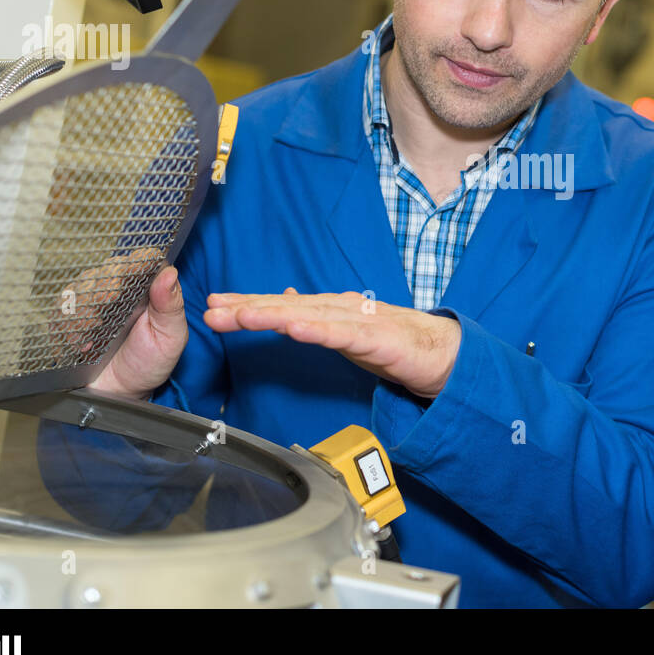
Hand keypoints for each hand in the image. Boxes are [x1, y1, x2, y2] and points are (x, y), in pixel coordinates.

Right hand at [53, 247, 163, 356]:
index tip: (137, 266)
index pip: (141, 263)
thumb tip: (170, 273)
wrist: (121, 393)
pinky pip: (60, 311)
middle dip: (105, 282)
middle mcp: (118, 292)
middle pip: (106, 271)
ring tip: (94, 326)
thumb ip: (171, 306)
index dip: (138, 261)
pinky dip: (69, 324)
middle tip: (108, 298)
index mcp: (146, 291)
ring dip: (85, 304)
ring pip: (80, 287)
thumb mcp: (170, 337)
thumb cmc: (150, 363)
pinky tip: (82, 342)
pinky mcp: (69, 319)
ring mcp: (91, 304)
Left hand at [204, 290, 460, 398]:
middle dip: (248, 309)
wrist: (440, 353)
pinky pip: (344, 336)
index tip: (213, 305)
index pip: (281, 306)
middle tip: (213, 310)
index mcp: (329, 310)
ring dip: (275, 315)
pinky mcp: (378, 340)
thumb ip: (313, 319)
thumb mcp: (344, 332)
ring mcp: (358, 322)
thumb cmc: (393, 343)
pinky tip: (296, 330)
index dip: (246, 304)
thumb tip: (284, 301)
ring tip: (244, 316)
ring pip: (310, 317)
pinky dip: (319, 331)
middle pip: (287, 308)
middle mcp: (340, 309)